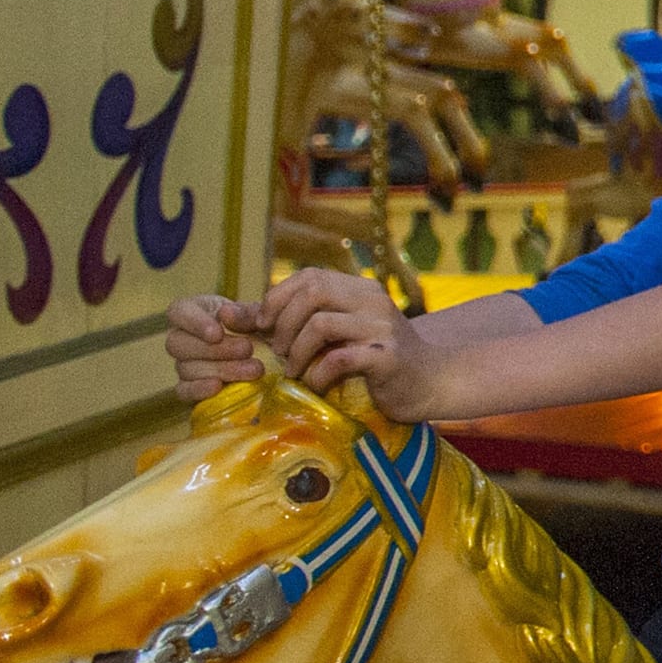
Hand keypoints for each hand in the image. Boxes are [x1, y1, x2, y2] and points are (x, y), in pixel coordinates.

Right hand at [168, 292, 264, 403]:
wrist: (274, 355)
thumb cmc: (262, 327)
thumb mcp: (260, 315)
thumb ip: (245, 313)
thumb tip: (225, 314)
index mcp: (196, 311)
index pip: (178, 312)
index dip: (194, 323)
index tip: (217, 334)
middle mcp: (183, 337)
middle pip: (177, 343)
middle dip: (214, 349)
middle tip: (247, 350)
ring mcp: (184, 364)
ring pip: (185, 368)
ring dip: (220, 369)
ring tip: (254, 369)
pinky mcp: (189, 387)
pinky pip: (183, 390)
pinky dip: (198, 390)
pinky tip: (218, 387)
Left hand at [258, 269, 449, 419]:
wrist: (430, 383)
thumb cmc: (378, 360)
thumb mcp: (337, 336)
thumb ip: (291, 324)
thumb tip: (231, 314)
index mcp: (361, 290)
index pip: (309, 276)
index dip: (278, 298)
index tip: (266, 327)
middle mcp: (373, 300)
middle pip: (312, 292)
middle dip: (283, 323)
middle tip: (280, 352)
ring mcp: (382, 326)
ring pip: (321, 324)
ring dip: (297, 351)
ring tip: (296, 371)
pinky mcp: (387, 356)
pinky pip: (339, 359)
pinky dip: (318, 374)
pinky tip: (317, 385)